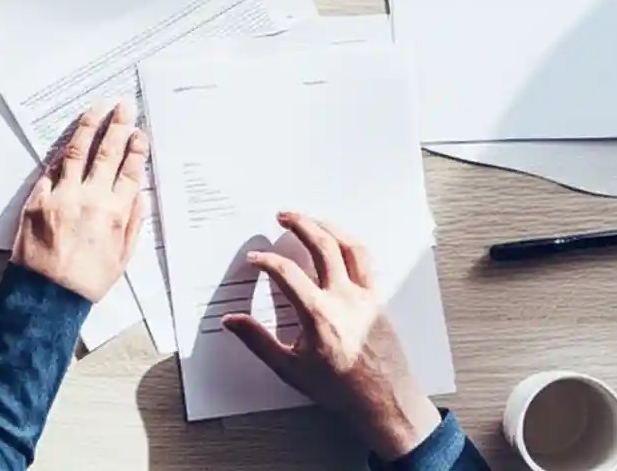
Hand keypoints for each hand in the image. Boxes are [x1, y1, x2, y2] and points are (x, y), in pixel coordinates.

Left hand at [11, 102, 147, 301]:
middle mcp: (90, 198)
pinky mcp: (38, 200)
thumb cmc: (86, 281)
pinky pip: (51, 170)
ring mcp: (62, 196)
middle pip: (107, 152)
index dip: (136, 148)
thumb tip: (139, 197)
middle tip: (124, 106)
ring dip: (90, 126)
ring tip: (97, 109)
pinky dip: (62, 154)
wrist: (48, 295)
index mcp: (114, 213)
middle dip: (118, 125)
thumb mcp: (122, 257)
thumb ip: (132, 224)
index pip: (130, 170)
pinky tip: (70, 141)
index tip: (139, 133)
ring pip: (78, 152)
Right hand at [222, 212, 440, 460]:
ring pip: (349, 246)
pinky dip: (350, 244)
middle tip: (283, 216)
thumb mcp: (290, 369)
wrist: (384, 400)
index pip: (286, 272)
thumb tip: (232, 321)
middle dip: (300, 224)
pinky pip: (366, 261)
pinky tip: (341, 242)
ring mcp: (365, 296)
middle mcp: (344, 299)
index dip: (266, 260)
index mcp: (318, 316)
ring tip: (312, 219)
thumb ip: (258, 341)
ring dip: (328, 227)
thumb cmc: (339, 389)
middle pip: (322, 246)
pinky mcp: (379, 299)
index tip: (255, 258)